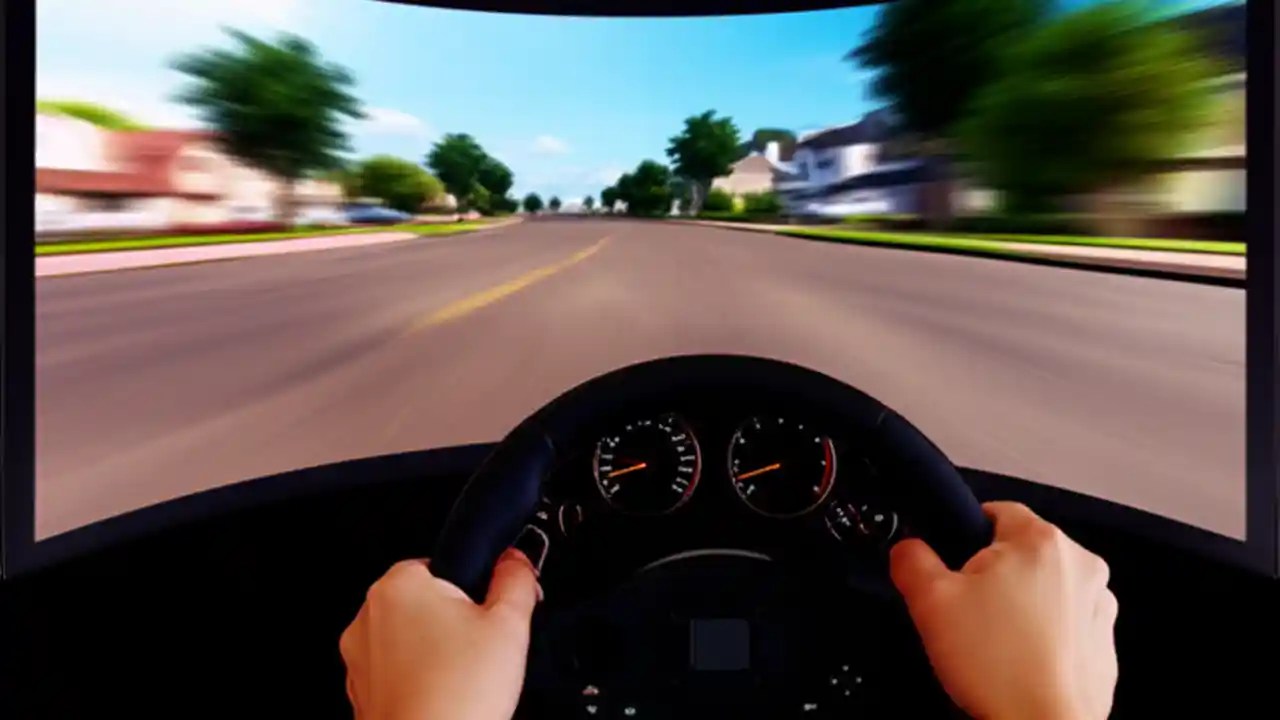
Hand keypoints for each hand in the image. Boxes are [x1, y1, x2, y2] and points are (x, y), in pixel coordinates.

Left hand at [340, 549, 540, 719]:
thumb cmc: (457, 696)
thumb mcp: (509, 624)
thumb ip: (516, 580)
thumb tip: (515, 561)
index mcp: (400, 584)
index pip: (442, 563)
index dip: (473, 587)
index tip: (487, 610)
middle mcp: (369, 614)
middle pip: (426, 600)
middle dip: (455, 620)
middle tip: (480, 647)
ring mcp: (360, 655)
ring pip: (410, 637)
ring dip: (435, 650)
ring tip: (462, 676)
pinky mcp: (360, 689)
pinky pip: (396, 671)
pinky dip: (418, 678)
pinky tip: (443, 693)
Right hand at [890, 502, 1117, 719]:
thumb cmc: (998, 667)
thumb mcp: (930, 602)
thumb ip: (911, 559)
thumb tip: (908, 546)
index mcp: (1040, 541)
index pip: (995, 511)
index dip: (965, 538)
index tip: (953, 569)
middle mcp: (1080, 564)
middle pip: (1021, 551)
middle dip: (992, 576)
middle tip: (967, 612)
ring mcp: (1098, 604)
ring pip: (1043, 588)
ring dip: (1020, 605)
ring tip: (994, 642)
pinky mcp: (1104, 641)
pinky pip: (1065, 623)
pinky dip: (1043, 636)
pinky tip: (1019, 660)